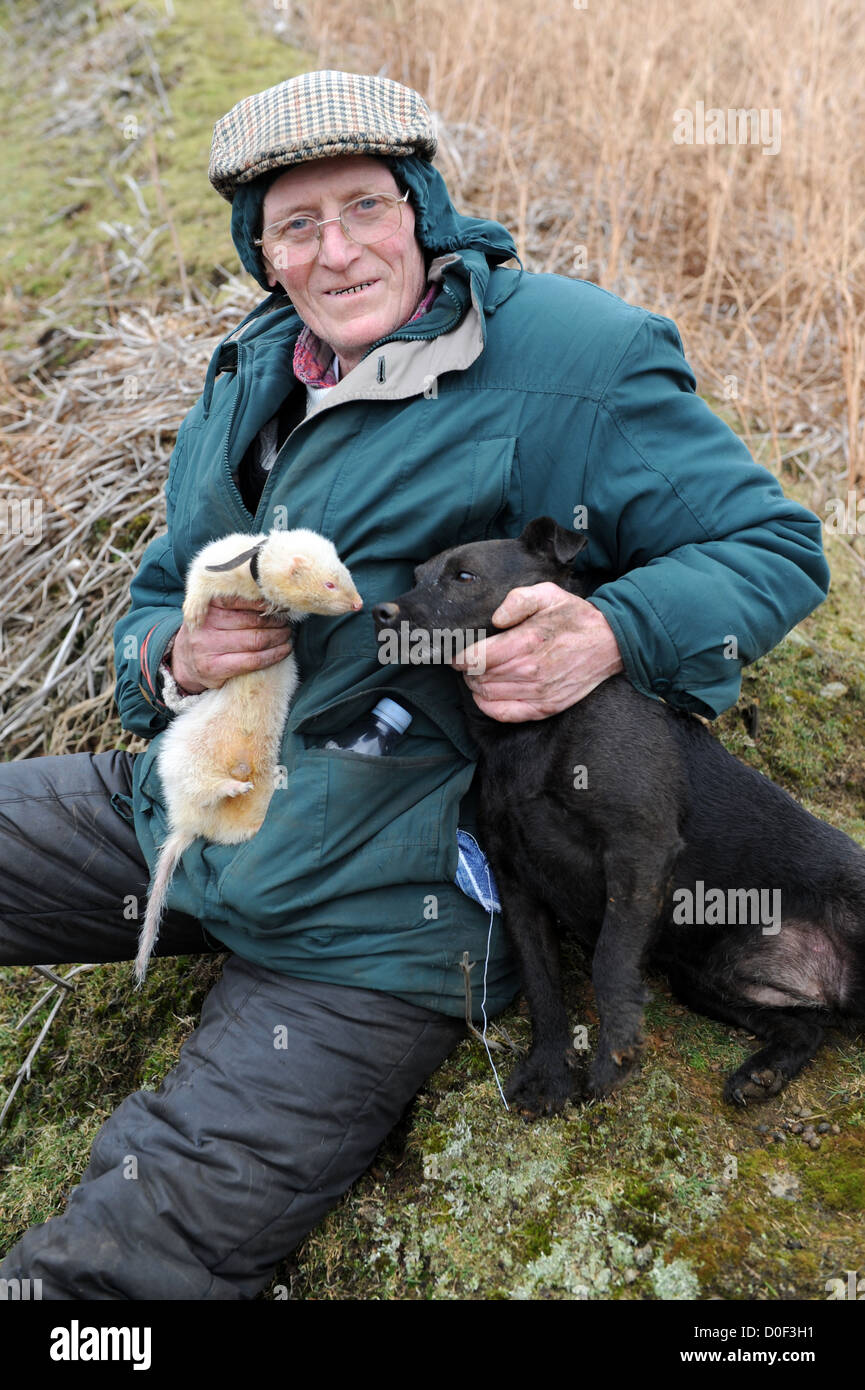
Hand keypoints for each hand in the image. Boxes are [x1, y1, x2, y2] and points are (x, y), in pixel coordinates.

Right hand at [170, 598, 293, 692]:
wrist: (184, 662)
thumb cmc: (208, 631)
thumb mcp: (213, 611)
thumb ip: (235, 602)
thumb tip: (271, 596)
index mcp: (206, 606)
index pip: (239, 599)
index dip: (263, 602)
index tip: (279, 603)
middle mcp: (205, 625)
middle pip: (251, 621)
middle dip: (276, 621)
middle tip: (287, 621)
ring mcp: (208, 648)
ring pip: (256, 641)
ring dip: (279, 637)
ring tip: (287, 634)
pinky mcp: (215, 668)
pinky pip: (254, 661)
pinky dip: (274, 655)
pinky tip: (284, 650)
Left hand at [452, 583, 623, 721]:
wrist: (609, 642)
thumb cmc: (574, 616)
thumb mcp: (547, 594)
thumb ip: (517, 600)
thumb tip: (495, 619)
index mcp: (527, 642)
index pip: (478, 657)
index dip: (461, 656)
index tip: (458, 652)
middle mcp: (531, 670)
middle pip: (479, 677)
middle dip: (467, 670)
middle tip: (467, 662)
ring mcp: (539, 692)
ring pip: (488, 695)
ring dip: (476, 686)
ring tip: (477, 675)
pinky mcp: (546, 707)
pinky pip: (505, 714)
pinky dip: (488, 707)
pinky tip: (485, 696)